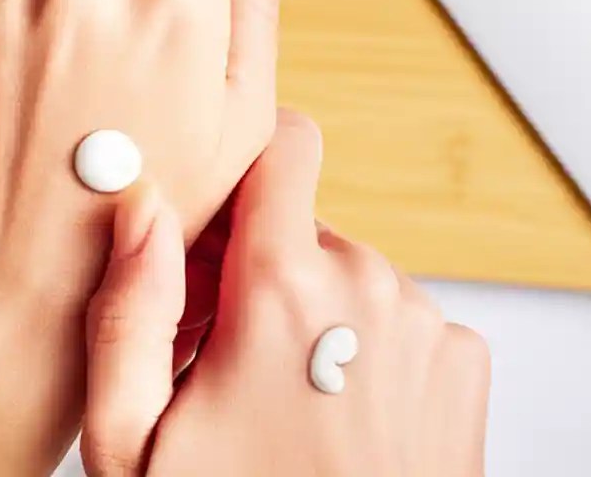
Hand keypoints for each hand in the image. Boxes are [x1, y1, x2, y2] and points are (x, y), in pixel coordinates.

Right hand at [82, 111, 491, 476]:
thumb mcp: (132, 446)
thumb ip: (126, 314)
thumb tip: (140, 211)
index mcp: (282, 291)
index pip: (283, 144)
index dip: (244, 167)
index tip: (217, 217)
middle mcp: (368, 288)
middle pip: (302, 229)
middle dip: (258, 272)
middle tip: (224, 357)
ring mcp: (426, 323)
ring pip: (349, 277)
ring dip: (313, 317)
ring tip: (281, 402)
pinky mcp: (465, 359)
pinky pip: (399, 319)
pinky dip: (366, 351)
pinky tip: (338, 419)